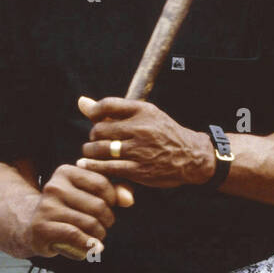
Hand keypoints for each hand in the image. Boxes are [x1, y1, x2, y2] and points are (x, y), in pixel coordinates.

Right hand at [18, 163, 133, 260]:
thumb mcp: (88, 195)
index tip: (108, 208)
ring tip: (96, 238)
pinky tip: (95, 249)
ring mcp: (46, 207)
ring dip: (99, 235)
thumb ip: (114, 192)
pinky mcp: (42, 227)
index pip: (101, 183)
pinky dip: (89, 245)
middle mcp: (53, 186)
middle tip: (102, 226)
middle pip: (98, 206)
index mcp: (65, 172)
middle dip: (107, 221)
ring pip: (90, 223)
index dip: (112, 199)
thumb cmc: (68, 210)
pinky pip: (75, 236)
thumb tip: (129, 200)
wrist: (33, 227)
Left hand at [76, 96, 213, 188]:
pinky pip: (108, 167)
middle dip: (93, 135)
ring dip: (90, 151)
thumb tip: (81, 102)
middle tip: (95, 140)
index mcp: (143, 111)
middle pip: (99, 129)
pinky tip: (86, 164)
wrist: (192, 156)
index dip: (94, 111)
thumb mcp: (145, 114)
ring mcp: (140, 150)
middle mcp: (141, 128)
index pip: (108, 104)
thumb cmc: (163, 133)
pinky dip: (93, 166)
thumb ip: (113, 110)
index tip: (92, 117)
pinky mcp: (139, 170)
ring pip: (100, 149)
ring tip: (91, 152)